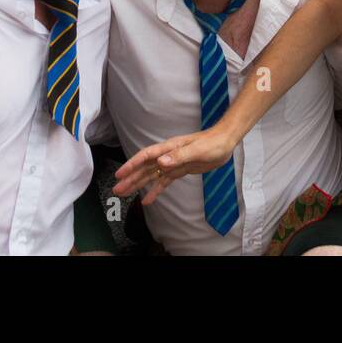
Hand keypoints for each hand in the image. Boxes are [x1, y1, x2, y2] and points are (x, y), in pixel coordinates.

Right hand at [112, 128, 236, 204]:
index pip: (146, 157)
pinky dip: (155, 190)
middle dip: (130, 178)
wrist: (224, 142)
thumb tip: (161, 162)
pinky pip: (164, 181)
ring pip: (151, 175)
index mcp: (169, 148)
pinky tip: (147, 200)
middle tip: (117, 190)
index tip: (120, 174)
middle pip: (145, 168)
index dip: (132, 165)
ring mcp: (173, 163)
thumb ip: (179, 156)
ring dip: (138, 184)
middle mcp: (168, 155)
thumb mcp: (197, 150)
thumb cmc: (212, 143)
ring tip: (124, 193)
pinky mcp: (180, 170)